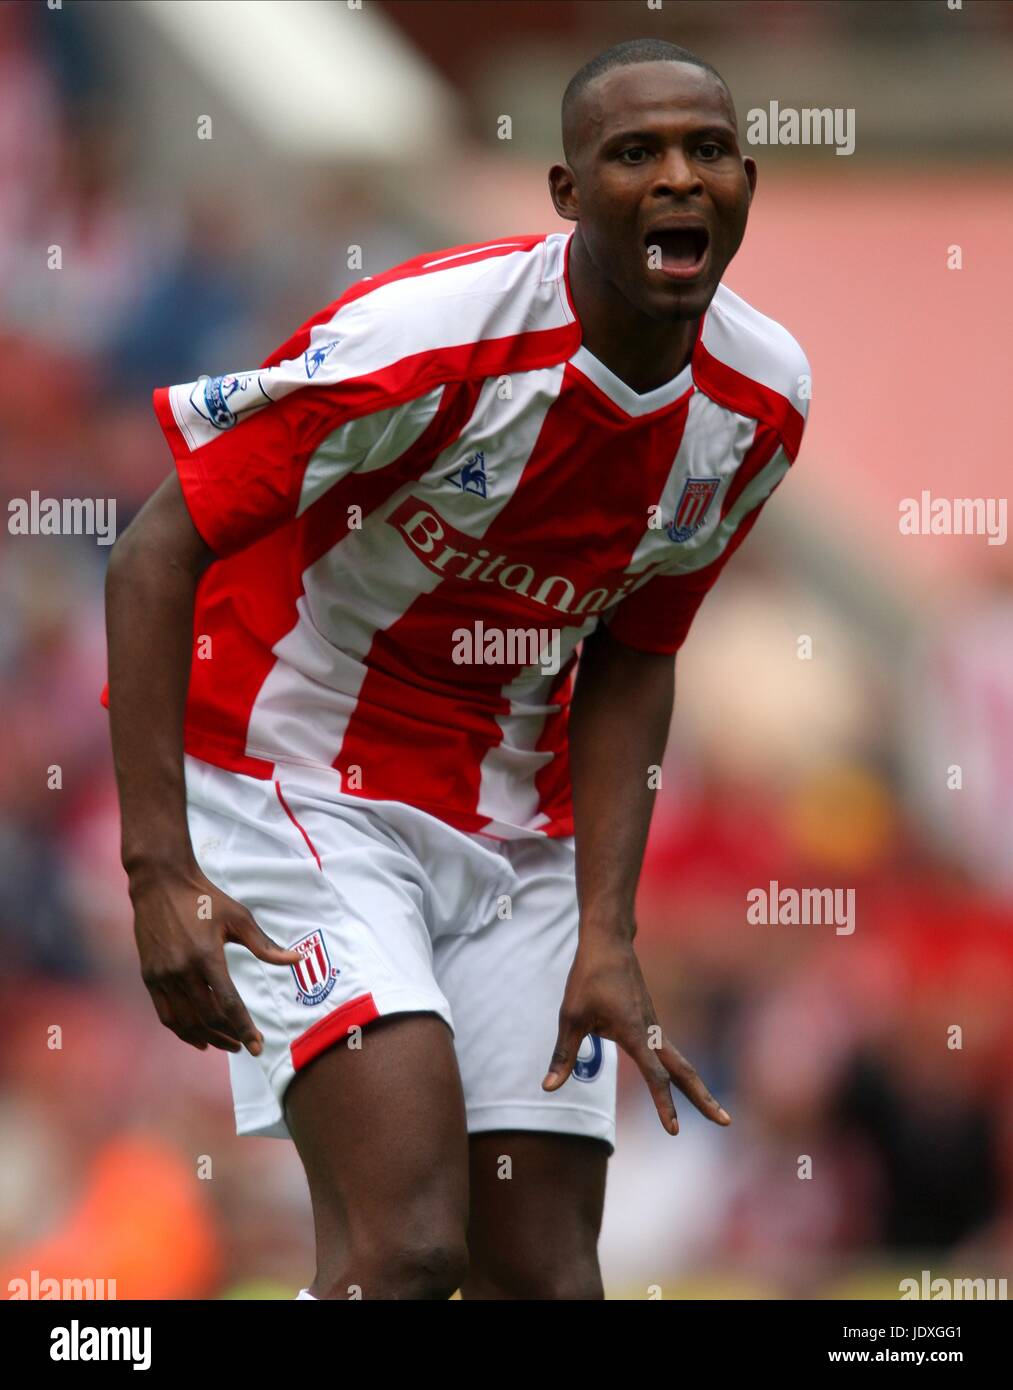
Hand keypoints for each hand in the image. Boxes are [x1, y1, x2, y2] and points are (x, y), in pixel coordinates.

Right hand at [129, 862, 301, 1054]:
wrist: (160, 883)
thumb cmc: (205, 898)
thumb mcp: (239, 917)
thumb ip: (265, 945)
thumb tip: (297, 960)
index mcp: (206, 955)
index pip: (229, 1004)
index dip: (245, 1029)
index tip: (258, 1047)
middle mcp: (181, 970)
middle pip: (208, 1018)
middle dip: (230, 1037)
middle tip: (245, 1046)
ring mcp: (162, 975)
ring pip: (185, 1022)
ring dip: (207, 1038)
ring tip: (226, 1044)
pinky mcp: (149, 976)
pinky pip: (166, 1014)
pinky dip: (182, 1031)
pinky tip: (198, 1037)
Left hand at [542, 938, 731, 1134]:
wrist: (608, 942)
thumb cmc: (588, 977)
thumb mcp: (570, 1017)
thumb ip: (564, 1056)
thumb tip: (549, 1088)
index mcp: (635, 1032)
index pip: (655, 1076)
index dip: (663, 1104)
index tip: (673, 1130)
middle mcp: (652, 1031)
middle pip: (684, 1071)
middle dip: (704, 1098)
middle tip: (725, 1122)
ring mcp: (654, 1026)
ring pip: (680, 1062)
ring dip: (696, 1087)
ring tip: (712, 1111)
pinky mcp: (650, 1022)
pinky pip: (669, 1053)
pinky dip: (681, 1073)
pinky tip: (681, 1084)